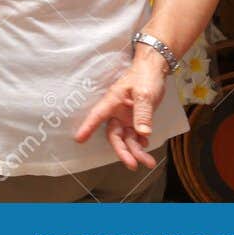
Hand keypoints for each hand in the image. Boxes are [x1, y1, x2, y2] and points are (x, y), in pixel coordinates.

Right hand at [73, 53, 166, 169]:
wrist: (154, 69)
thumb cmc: (145, 76)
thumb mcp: (144, 94)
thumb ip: (143, 114)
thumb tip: (143, 134)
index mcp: (113, 102)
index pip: (98, 116)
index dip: (88, 127)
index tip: (79, 139)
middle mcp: (117, 112)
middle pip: (115, 135)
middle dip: (123, 151)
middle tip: (132, 164)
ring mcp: (126, 116)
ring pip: (127, 138)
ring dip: (136, 151)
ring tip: (148, 162)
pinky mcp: (136, 119)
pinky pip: (136, 135)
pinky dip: (141, 143)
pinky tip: (146, 147)